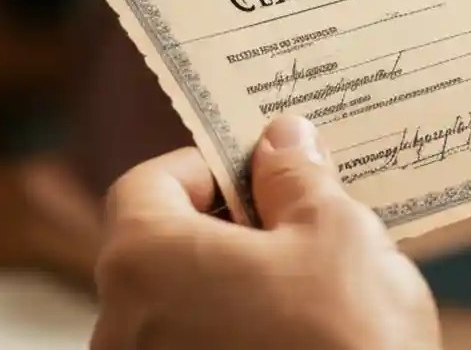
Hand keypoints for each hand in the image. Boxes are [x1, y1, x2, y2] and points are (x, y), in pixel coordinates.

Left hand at [91, 115, 440, 348]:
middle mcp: (122, 327)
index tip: (259, 169)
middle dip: (226, 226)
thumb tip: (283, 140)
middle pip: (159, 248)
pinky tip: (296, 331)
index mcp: (144, 262)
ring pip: (179, 306)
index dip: (204, 166)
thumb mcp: (334, 231)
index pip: (145, 186)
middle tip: (295, 217)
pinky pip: (196, 347)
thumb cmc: (347, 336)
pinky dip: (234, 331)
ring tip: (307, 280)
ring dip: (232, 283)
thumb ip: (296, 176)